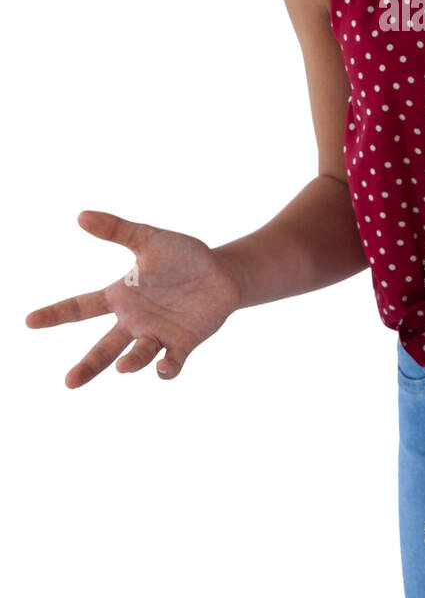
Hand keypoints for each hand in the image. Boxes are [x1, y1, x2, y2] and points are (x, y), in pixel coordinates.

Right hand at [25, 210, 244, 386]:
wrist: (222, 272)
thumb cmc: (183, 256)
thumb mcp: (148, 239)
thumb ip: (117, 230)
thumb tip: (81, 215)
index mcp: (121, 297)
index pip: (81, 307)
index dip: (56, 314)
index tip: (29, 321)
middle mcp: (135, 321)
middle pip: (104, 348)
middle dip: (87, 366)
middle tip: (69, 382)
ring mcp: (158, 334)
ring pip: (138, 356)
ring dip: (130, 363)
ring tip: (123, 368)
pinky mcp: (183, 343)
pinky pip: (171, 362)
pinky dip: (166, 368)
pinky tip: (163, 367)